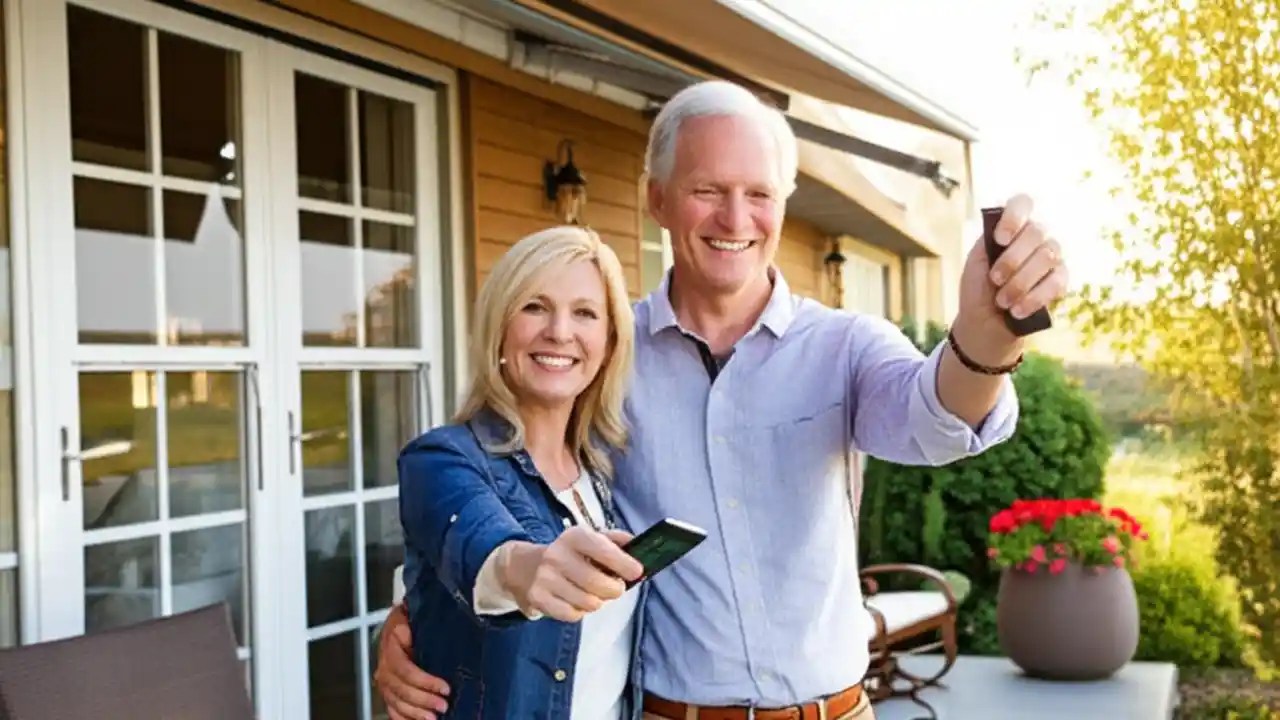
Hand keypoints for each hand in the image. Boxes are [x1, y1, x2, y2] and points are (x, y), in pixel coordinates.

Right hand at [373, 603, 451, 719]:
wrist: (403, 616)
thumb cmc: (416, 616)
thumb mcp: (422, 614)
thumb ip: (429, 623)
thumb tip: (447, 628)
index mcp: (393, 640)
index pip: (404, 668)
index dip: (424, 681)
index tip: (445, 687)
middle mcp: (384, 660)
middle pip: (399, 687)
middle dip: (422, 700)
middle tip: (443, 705)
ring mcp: (384, 675)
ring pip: (394, 700)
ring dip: (414, 712)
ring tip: (433, 717)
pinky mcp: (387, 687)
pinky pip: (390, 707)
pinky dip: (401, 717)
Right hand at [501, 527, 643, 621]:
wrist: (524, 567)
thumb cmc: (569, 555)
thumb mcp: (589, 539)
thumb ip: (615, 540)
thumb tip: (639, 545)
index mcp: (574, 537)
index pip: (602, 549)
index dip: (623, 562)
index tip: (637, 572)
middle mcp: (557, 555)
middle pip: (598, 583)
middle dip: (614, 590)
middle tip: (615, 588)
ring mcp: (545, 578)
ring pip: (588, 603)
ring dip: (597, 602)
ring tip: (592, 593)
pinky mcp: (538, 598)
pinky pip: (573, 615)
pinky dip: (580, 612)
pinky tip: (575, 601)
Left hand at [955, 194, 1069, 360]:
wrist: (984, 322)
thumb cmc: (979, 288)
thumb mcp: (976, 261)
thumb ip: (989, 240)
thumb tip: (1001, 227)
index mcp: (1012, 227)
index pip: (1022, 203)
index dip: (1014, 217)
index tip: (1000, 239)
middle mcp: (1035, 237)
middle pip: (1036, 231)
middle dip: (1012, 259)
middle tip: (995, 280)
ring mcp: (1051, 257)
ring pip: (1048, 256)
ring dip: (1021, 282)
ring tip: (1002, 301)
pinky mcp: (1061, 280)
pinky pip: (1057, 282)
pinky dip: (1034, 298)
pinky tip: (1018, 310)